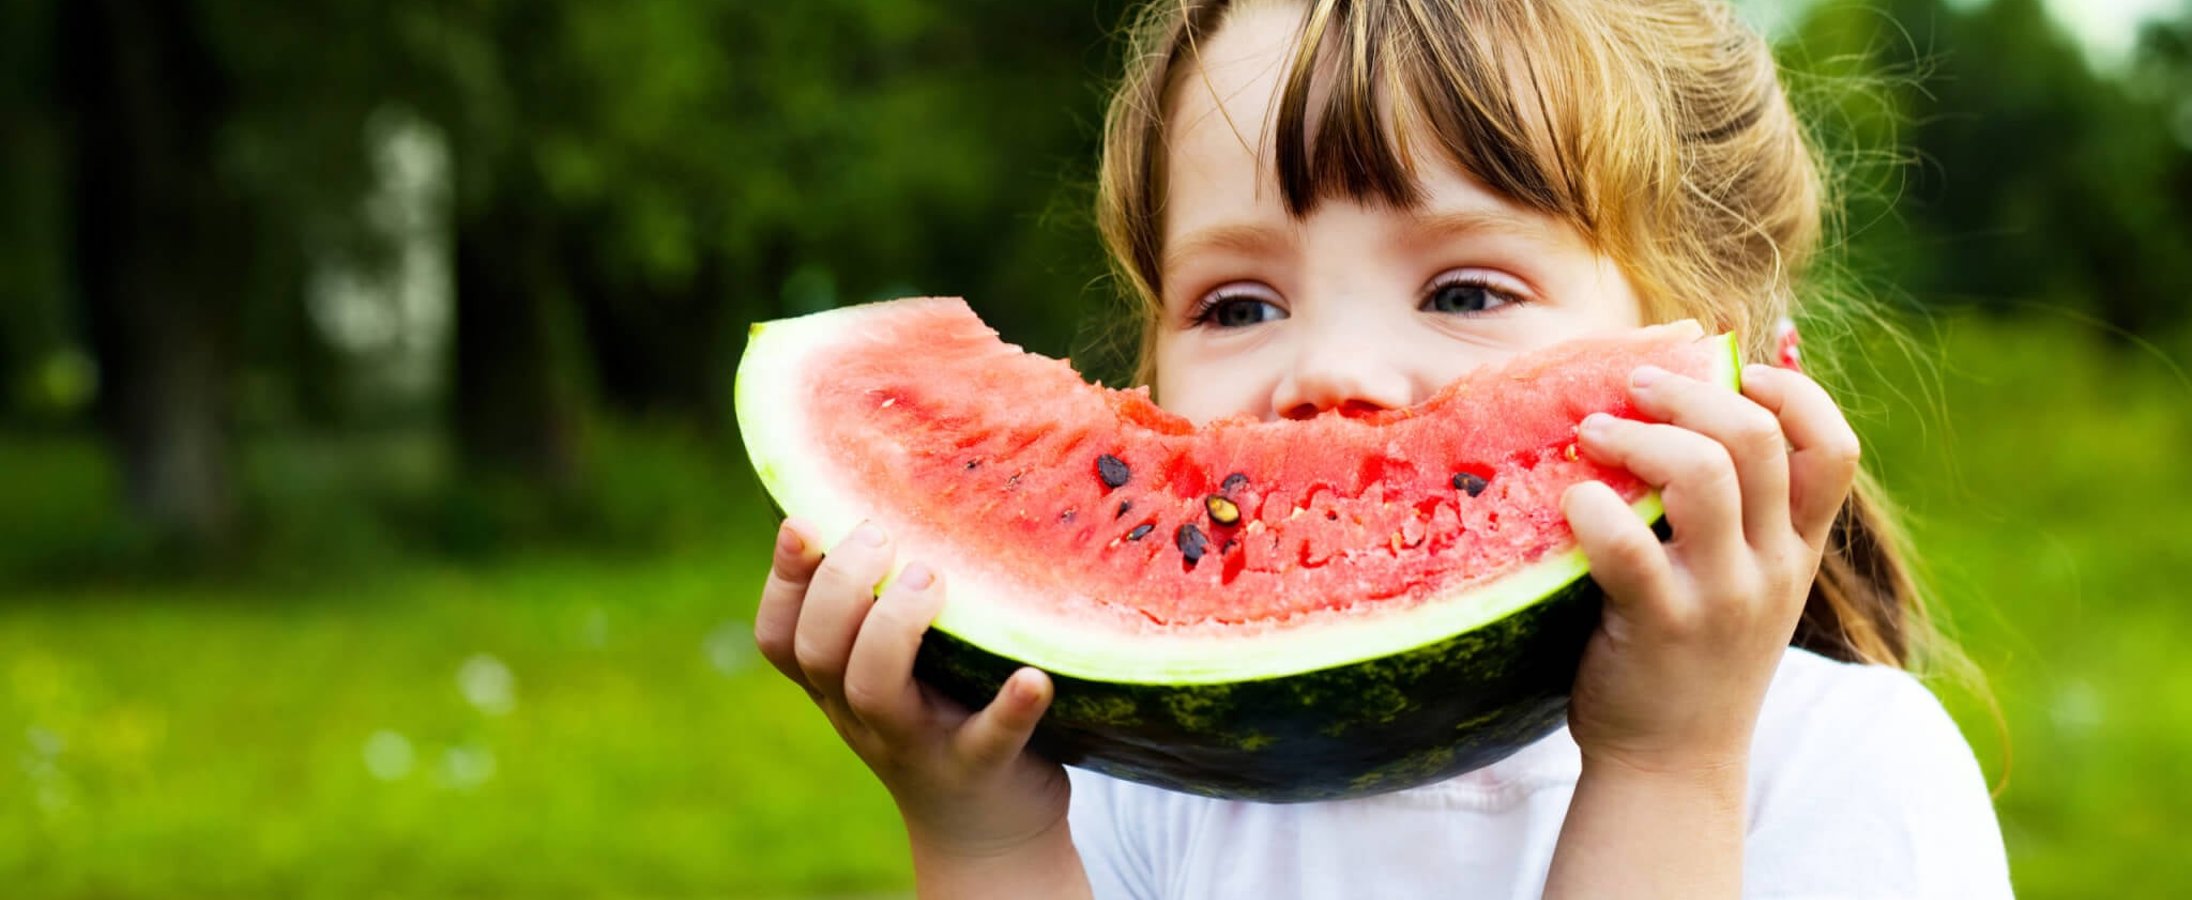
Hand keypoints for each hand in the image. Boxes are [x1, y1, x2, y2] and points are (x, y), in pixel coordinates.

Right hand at [754, 518, 1071, 857]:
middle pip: (817, 652)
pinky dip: (1010, 707)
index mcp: (836, 684)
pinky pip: (988, 739)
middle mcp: (863, 714)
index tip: (805, 523)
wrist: (986, 826)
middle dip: (841, 588)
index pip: (779, 635)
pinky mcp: (980, 767)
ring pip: (873, 689)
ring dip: (894, 628)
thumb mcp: (896, 666)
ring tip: (932, 579)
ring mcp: (917, 743)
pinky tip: (1034, 675)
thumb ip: (878, 604)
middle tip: (883, 540)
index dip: (782, 581)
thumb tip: (878, 500)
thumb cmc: (940, 715)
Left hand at [1560, 363, 1861, 774]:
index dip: (1797, 394)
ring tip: (1591, 433)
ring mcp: (1720, 598)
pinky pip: (1628, 546)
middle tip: (1633, 387)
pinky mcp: (1659, 626)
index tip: (1740, 371)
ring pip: (1706, 474)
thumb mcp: (1743, 585)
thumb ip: (1735, 515)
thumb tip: (1685, 414)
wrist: (1671, 767)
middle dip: (1692, 392)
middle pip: (1759, 440)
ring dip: (1642, 435)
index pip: (1835, 450)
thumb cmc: (1691, 659)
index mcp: (1797, 550)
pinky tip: (1569, 500)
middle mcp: (1771, 568)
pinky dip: (1593, 507)